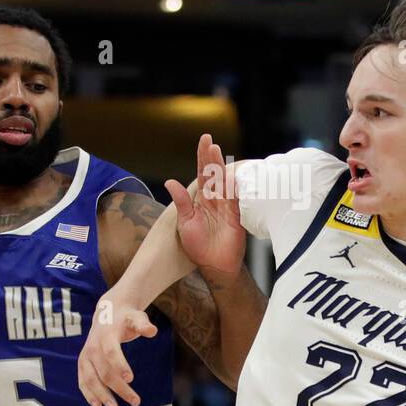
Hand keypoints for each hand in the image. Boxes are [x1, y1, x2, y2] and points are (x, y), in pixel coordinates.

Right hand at [76, 290, 157, 405]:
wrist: (106, 314)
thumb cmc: (125, 318)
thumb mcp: (136, 317)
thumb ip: (143, 324)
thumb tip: (152, 331)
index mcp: (106, 335)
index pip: (111, 352)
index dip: (120, 365)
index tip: (131, 378)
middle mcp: (92, 346)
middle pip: (104, 371)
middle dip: (118, 387)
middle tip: (135, 401)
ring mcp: (85, 356)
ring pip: (90, 379)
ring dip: (101, 395)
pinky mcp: (82, 364)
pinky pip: (83, 381)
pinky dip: (88, 394)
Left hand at [166, 133, 244, 276]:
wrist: (213, 265)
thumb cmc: (197, 246)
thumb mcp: (185, 222)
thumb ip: (181, 202)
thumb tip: (170, 182)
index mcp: (201, 199)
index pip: (202, 173)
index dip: (203, 156)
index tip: (205, 140)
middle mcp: (215, 199)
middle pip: (214, 173)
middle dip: (211, 157)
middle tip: (209, 142)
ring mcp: (226, 206)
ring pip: (224, 182)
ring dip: (221, 168)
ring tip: (217, 152)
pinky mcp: (236, 216)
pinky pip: (236, 199)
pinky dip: (235, 188)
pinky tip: (232, 176)